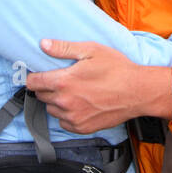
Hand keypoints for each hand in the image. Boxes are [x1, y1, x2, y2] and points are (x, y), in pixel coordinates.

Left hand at [27, 39, 171, 133]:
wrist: (138, 92)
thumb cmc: (117, 69)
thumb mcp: (91, 51)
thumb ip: (64, 48)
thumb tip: (44, 44)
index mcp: (64, 82)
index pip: (33, 83)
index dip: (34, 77)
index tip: (40, 74)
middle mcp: (64, 102)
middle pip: (41, 96)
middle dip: (47, 87)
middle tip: (63, 80)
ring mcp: (73, 117)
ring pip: (52, 110)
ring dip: (57, 102)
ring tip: (74, 92)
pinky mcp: (81, 127)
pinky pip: (64, 122)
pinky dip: (68, 114)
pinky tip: (81, 104)